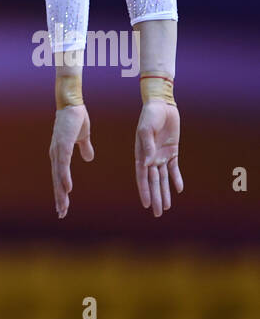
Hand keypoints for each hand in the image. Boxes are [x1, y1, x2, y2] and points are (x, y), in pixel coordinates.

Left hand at [49, 105, 93, 218]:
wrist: (73, 104)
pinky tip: (67, 188)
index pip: (59, 177)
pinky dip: (64, 176)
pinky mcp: (63, 144)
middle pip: (56, 180)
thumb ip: (84, 148)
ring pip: (58, 175)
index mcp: (59, 153)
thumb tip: (88, 158)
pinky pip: (63, 164)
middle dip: (59, 197)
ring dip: (61, 192)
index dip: (60, 192)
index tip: (62, 206)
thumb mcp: (82, 137)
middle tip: (61, 213)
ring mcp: (58, 149)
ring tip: (63, 206)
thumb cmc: (75, 118)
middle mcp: (56, 154)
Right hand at [135, 101, 181, 216]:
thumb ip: (147, 146)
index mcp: (141, 153)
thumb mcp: (146, 128)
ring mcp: (161, 154)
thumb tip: (147, 164)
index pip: (142, 176)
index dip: (144, 190)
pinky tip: (178, 189)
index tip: (146, 204)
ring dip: (165, 192)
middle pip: (153, 181)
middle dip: (155, 197)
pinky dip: (176, 178)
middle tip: (157, 213)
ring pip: (163, 178)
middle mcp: (150, 157)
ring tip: (166, 207)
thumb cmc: (150, 115)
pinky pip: (174, 168)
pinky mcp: (172, 150)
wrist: (162, 104)